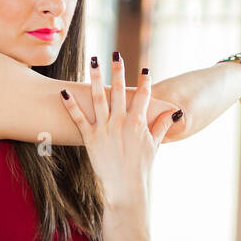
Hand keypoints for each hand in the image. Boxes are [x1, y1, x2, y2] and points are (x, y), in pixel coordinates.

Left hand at [61, 52, 181, 203]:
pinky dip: (71, 105)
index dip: (145, 82)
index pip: (143, 96)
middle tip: (116, 54)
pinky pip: (78, 118)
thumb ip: (163, 126)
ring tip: (93, 62)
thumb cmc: (141, 167)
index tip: (146, 68)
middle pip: (119, 91)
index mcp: (138, 123)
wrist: (125, 187)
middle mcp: (121, 122)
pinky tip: (64, 92)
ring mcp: (104, 128)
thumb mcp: (155, 145)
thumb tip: (176, 113)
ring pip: (98, 98)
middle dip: (118, 71)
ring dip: (96, 78)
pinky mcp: (90, 137)